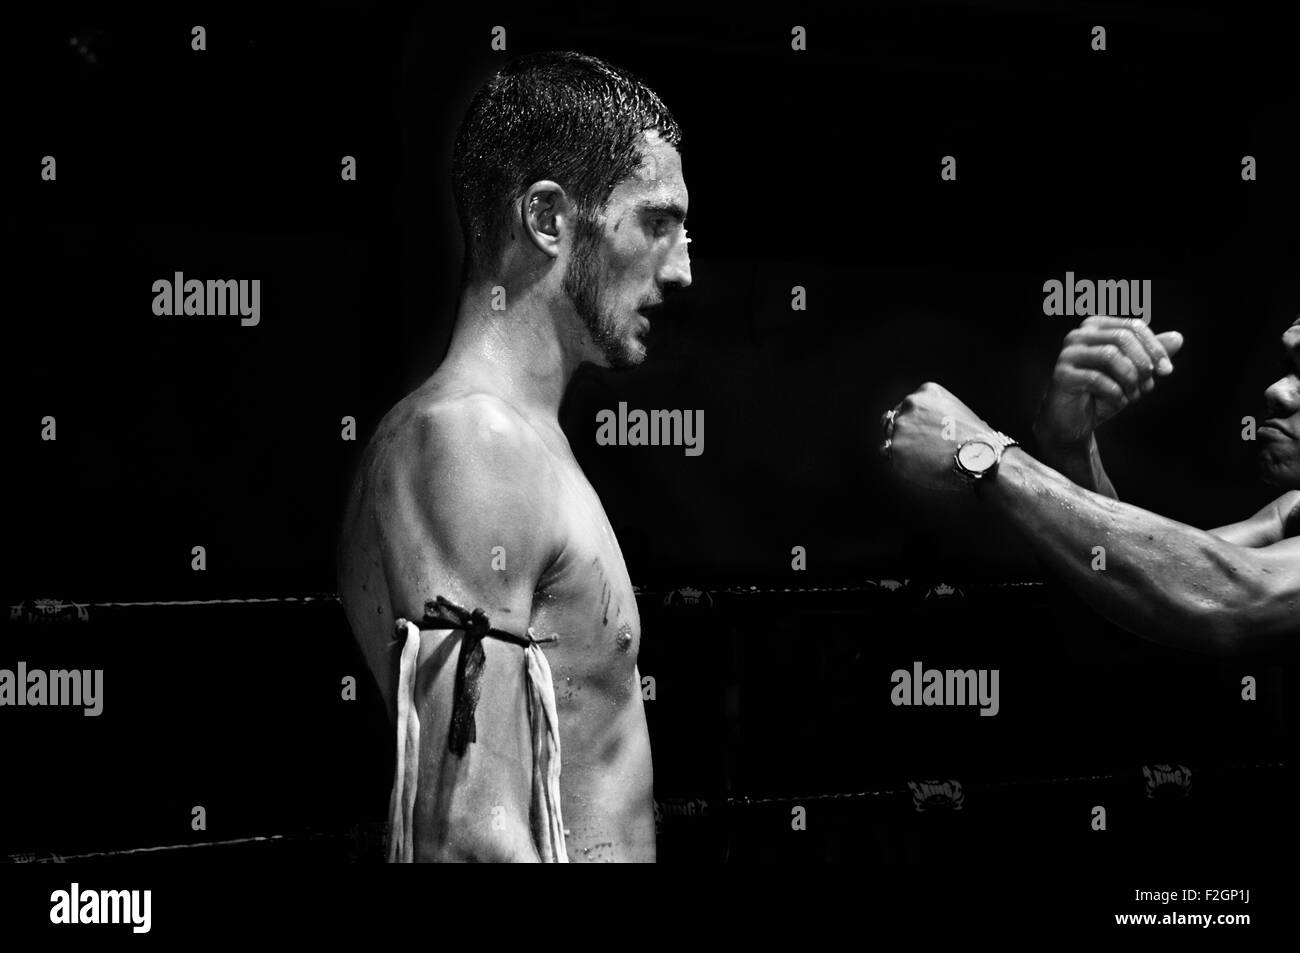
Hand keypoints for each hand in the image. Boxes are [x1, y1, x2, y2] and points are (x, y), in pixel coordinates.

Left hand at [884, 382, 993, 491]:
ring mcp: (900, 426)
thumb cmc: (974, 438)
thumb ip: (933, 414)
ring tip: (925, 458)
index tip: (924, 434)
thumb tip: (920, 430)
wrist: (978, 456)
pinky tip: (920, 465)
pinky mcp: (895, 448)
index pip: (908, 406)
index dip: (914, 422)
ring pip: (890, 438)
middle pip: (895, 420)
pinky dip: (902, 462)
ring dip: (902, 448)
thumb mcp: (956, 411)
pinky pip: (890, 456)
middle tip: (922, 448)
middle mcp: (910, 404)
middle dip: (905, 434)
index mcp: (925, 392)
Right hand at [1034, 316, 1183, 446]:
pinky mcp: (1061, 375)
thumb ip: (1151, 355)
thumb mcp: (1133, 373)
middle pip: (1122, 337)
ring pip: (1109, 355)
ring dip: (1129, 379)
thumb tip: (1178, 338)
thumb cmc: (1103, 393)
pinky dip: (1114, 393)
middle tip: (1149, 386)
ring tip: (1133, 396)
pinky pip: (1096, 379)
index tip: (1167, 371)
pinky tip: (1118, 402)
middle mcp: (1079, 335)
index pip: (1132, 327)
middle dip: (1142, 363)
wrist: (1074, 421)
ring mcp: (1068, 354)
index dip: (1155, 348)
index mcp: (1096, 327)